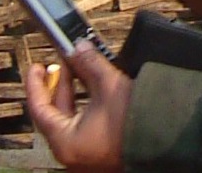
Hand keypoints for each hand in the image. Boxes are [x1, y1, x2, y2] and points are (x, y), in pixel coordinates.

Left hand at [24, 47, 131, 172]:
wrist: (166, 140)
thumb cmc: (135, 124)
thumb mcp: (108, 85)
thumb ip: (89, 63)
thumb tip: (79, 47)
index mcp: (65, 142)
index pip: (39, 108)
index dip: (35, 84)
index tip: (36, 68)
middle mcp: (71, 152)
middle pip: (54, 113)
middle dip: (58, 85)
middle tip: (62, 64)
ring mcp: (85, 154)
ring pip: (70, 120)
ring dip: (73, 94)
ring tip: (80, 72)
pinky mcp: (99, 152)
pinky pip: (83, 127)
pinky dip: (84, 107)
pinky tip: (93, 91)